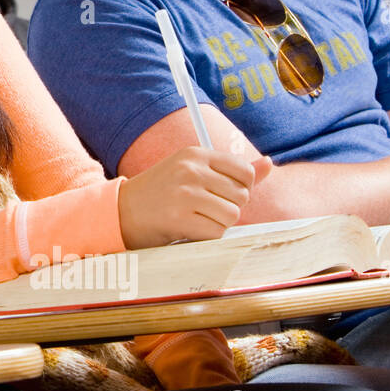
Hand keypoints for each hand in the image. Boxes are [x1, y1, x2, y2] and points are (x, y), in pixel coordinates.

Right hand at [117, 147, 272, 249]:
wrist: (120, 211)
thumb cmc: (161, 192)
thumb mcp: (192, 171)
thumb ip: (232, 170)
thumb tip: (269, 164)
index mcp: (196, 154)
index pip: (245, 172)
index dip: (239, 188)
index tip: (218, 193)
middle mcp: (191, 170)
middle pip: (241, 196)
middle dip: (227, 207)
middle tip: (201, 208)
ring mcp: (185, 194)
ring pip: (232, 216)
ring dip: (218, 224)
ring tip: (195, 218)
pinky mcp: (179, 218)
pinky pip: (217, 233)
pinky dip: (207, 237)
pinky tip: (188, 229)